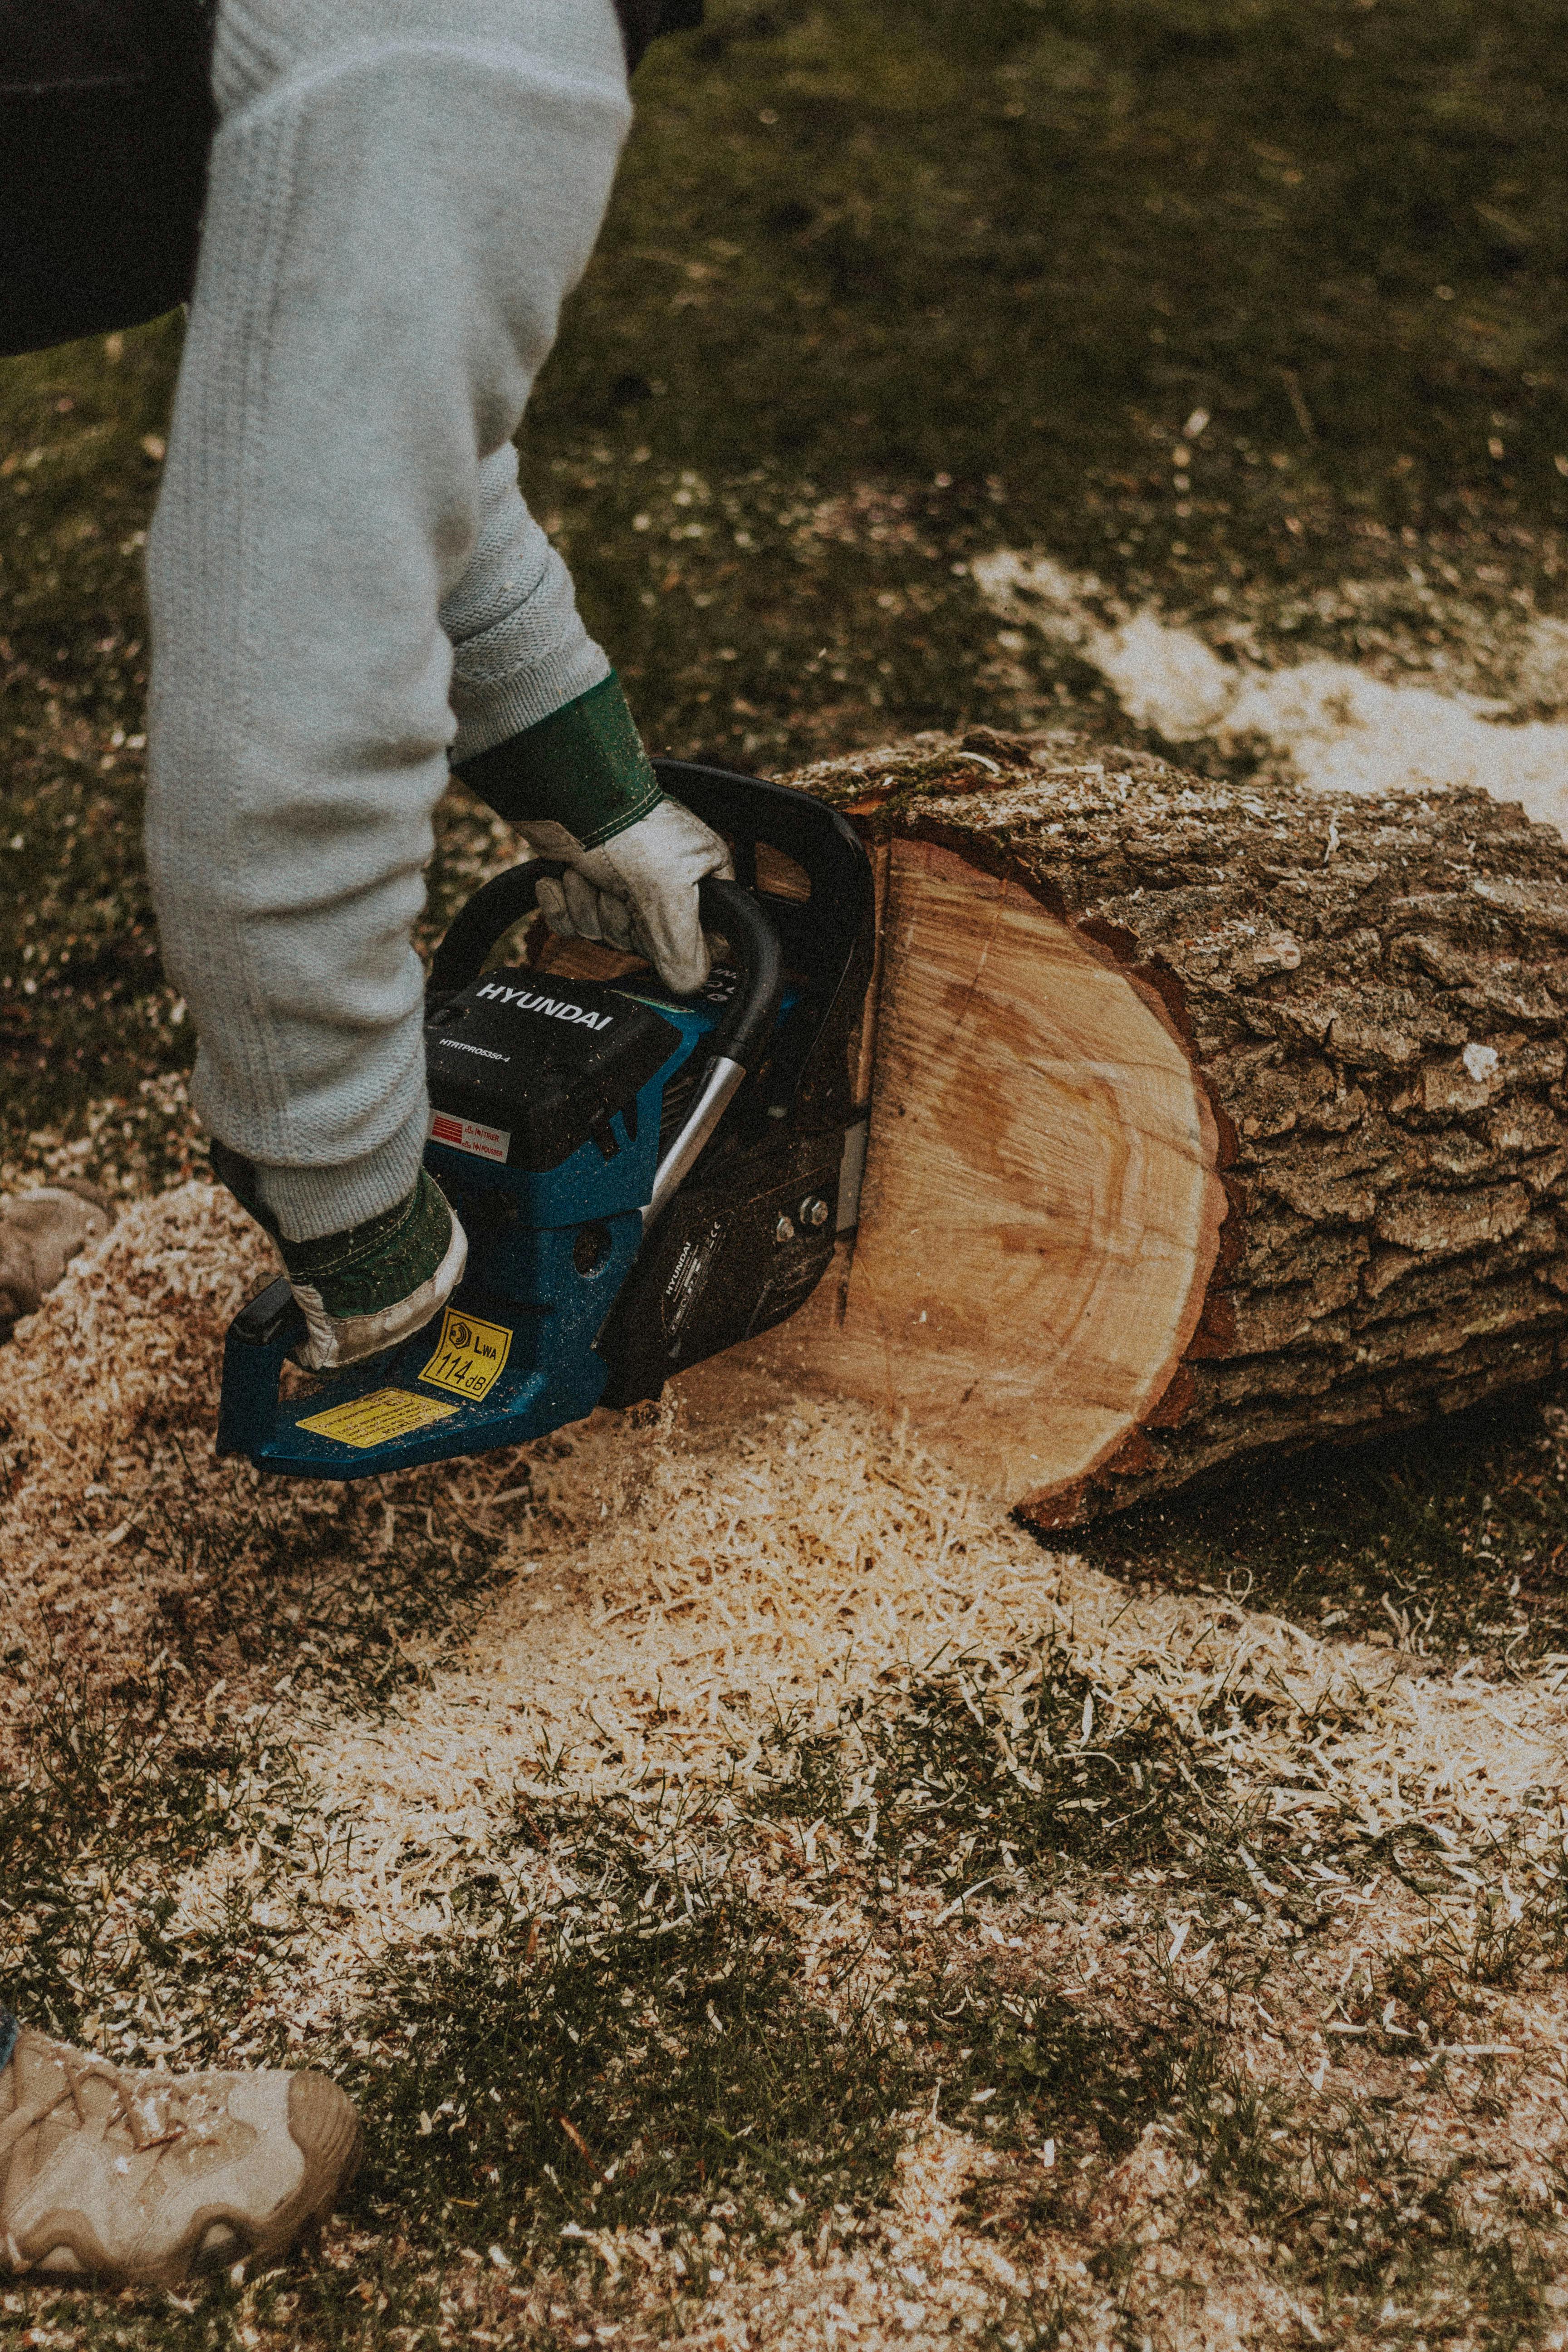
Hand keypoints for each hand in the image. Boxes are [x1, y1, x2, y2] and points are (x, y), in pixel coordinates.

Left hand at [514, 795, 733, 993]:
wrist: (563, 794)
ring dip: (588, 907)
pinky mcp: (585, 884)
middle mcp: (665, 882)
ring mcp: (623, 883)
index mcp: (702, 878)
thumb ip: (685, 947)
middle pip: (645, 942)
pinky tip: (562, 877)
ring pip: (605, 933)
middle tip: (619, 889)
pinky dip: (561, 905)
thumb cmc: (624, 826)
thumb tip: (689, 984)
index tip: (657, 929)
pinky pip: (572, 923)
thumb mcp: (668, 892)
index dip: (672, 943)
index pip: (702, 939)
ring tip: (589, 873)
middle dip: (620, 919)